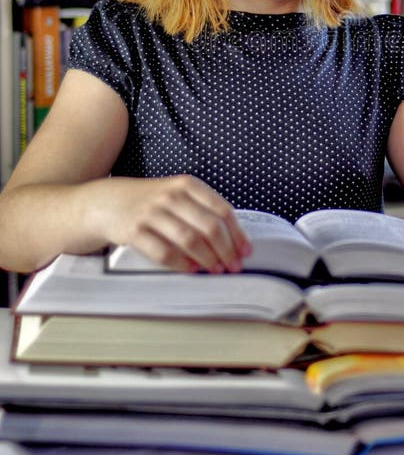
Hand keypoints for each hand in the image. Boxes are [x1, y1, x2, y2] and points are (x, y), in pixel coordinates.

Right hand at [99, 174, 252, 273]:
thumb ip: (201, 209)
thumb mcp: (176, 193)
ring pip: (189, 240)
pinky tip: (191, 270)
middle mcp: (171, 196)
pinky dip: (181, 264)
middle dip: (226, 250)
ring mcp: (151, 213)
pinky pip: (163, 253)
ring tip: (216, 270)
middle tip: (233, 265)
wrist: (107, 202)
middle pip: (209, 227)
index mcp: (187, 184)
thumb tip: (232, 238)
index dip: (237, 233)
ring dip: (207, 259)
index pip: (222, 209)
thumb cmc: (150, 201)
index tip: (245, 251)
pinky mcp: (134, 231)